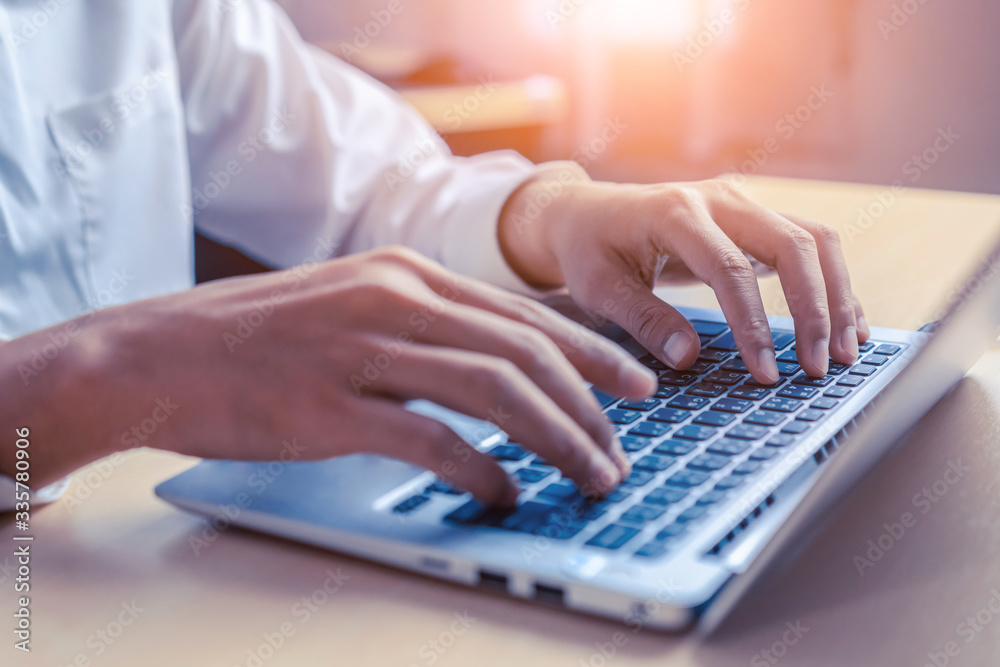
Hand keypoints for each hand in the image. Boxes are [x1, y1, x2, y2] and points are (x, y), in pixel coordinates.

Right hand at [2, 247, 657, 505]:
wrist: (157, 354)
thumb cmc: (257, 339)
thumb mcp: (350, 305)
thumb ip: (420, 327)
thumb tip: (493, 370)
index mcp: (405, 273)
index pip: (523, 313)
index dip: (591, 352)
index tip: (634, 386)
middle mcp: (395, 299)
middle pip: (525, 350)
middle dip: (590, 403)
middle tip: (623, 446)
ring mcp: (364, 349)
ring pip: (496, 389)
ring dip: (556, 436)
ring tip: (590, 474)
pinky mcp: (333, 405)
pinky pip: (431, 438)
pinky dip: (482, 468)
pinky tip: (505, 492)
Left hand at [499, 164, 869, 383]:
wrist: (586, 214)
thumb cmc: (589, 251)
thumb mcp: (599, 288)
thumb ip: (644, 319)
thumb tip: (689, 358)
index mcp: (675, 212)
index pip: (729, 269)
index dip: (753, 324)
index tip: (765, 374)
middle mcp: (718, 198)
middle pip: (791, 244)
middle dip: (814, 309)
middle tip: (819, 368)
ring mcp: (742, 203)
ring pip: (813, 239)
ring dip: (836, 295)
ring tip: (846, 352)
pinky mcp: (754, 218)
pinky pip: (809, 245)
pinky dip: (832, 283)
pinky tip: (846, 324)